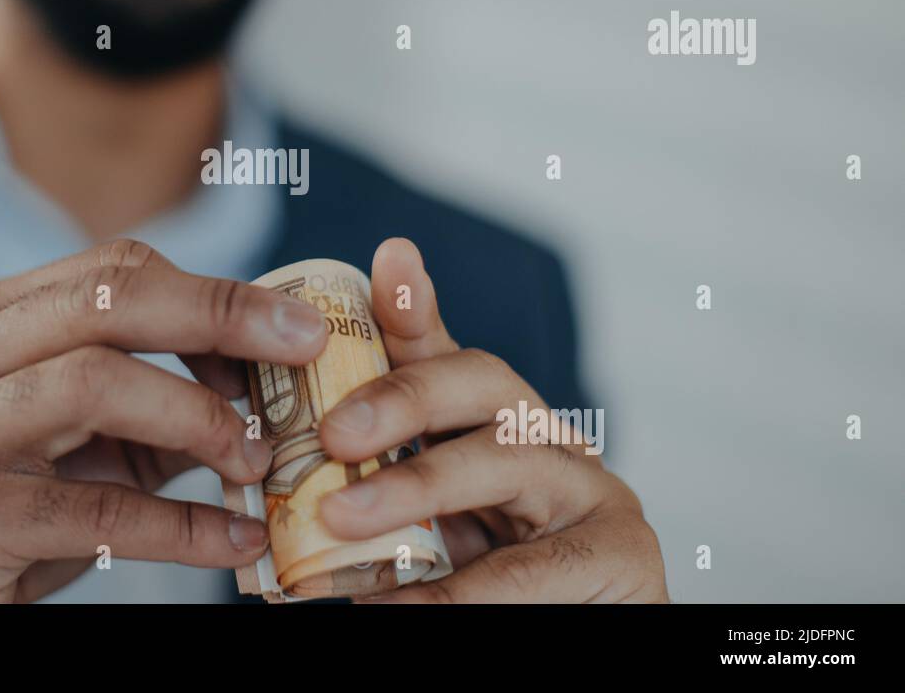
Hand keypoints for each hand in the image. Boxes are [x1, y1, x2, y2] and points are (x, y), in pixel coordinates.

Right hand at [0, 239, 326, 602]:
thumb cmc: (5, 500)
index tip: (288, 331)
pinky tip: (236, 540)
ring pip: (92, 383)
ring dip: (197, 416)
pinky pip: (94, 512)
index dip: (213, 293)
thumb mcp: (77, 437)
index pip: (116, 267)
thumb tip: (272, 381)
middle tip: (305, 348)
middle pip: (107, 299)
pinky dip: (182, 527)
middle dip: (220, 316)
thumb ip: (155, 401)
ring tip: (257, 458)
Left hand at [318, 238, 668, 602]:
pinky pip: (529, 566)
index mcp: (488, 426)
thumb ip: (377, 498)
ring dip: (417, 486)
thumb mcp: (422, 531)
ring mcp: (591, 489)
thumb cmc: (487, 593)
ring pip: (505, 457)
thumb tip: (285, 494)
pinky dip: (457, 592)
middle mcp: (544, 439)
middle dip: (404, 395)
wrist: (573, 650)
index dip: (415, 308)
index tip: (389, 257)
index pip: (445, 355)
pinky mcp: (623, 553)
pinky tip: (393, 604)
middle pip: (482, 381)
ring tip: (340, 519)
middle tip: (334, 433)